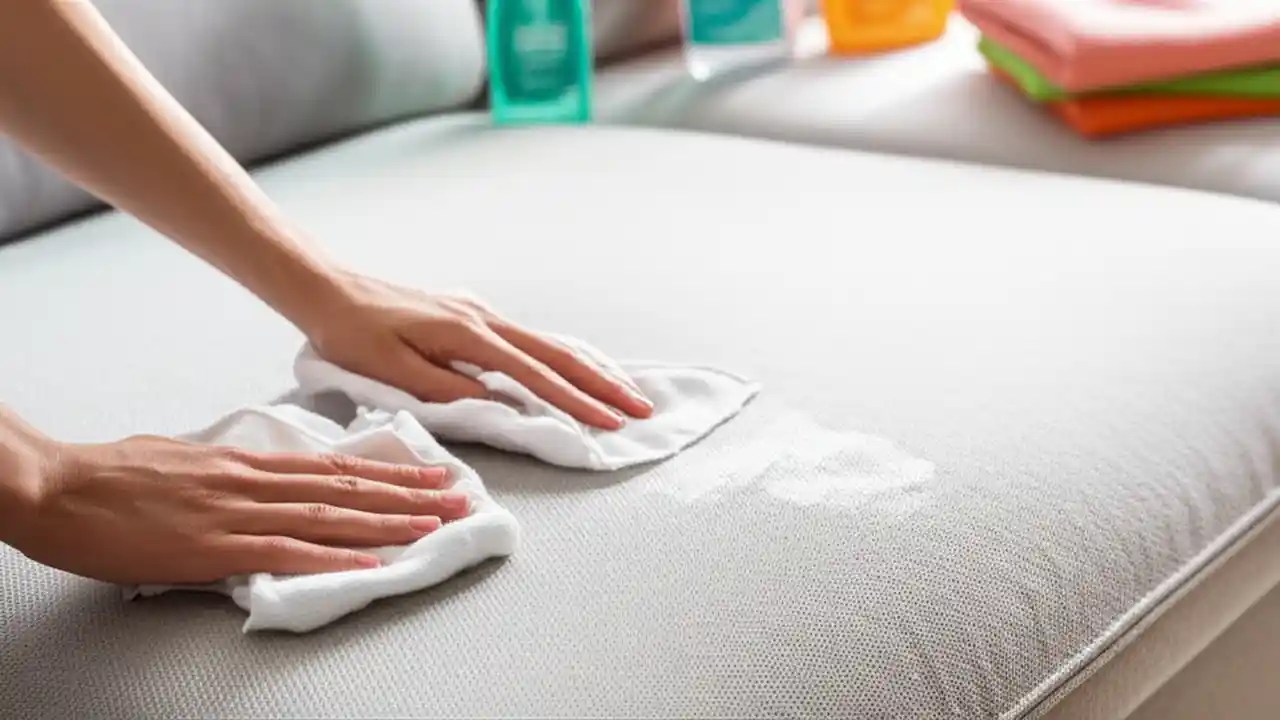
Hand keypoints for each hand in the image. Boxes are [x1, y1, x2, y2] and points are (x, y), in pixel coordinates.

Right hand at [6, 433, 470, 584]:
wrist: (59, 485)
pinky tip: (369, 563)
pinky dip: (333, 558)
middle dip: (408, 494)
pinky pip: (285, 552)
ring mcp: (237, 512)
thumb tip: (256, 481)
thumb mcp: (184, 461)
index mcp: (246, 463)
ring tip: (434, 524)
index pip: (334, 468)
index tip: (429, 475)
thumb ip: (228, 472)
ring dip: (388, 522)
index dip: (388, 473)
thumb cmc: (112, 475)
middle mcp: (253, 482)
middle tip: (458, 497)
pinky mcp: (214, 545)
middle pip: (346, 488)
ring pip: (329, 516)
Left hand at [302, 273, 654, 429]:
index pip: (535, 375)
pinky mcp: (475, 317)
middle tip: (642, 407)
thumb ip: (448, 391)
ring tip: (626, 391)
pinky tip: (579, 367)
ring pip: (551, 343)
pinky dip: (566, 357)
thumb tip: (501, 406)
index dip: (575, 402)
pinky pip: (533, 339)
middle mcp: (485, 319)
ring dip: (591, 369)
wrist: (329, 290)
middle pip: (559, 354)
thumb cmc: (353, 334)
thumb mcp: (393, 371)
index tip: (608, 423)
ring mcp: (483, 314)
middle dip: (604, 383)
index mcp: (468, 335)